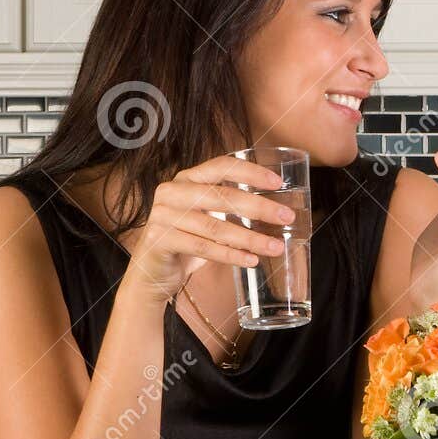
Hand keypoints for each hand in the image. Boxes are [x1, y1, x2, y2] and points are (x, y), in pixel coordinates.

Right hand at [123, 154, 293, 303]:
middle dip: (259, 208)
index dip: (250, 172)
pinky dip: (231, 256)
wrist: (151, 272)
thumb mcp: (207, 217)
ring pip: (215, 227)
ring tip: (275, 247)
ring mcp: (162, 215)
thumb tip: (276, 211)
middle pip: (223, 196)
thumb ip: (230, 208)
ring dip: (250, 238)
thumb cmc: (187, 241)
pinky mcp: (159, 239)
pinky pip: (203, 248)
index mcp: (186, 179)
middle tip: (286, 217)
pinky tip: (252, 260)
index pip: (221, 166)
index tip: (277, 182)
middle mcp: (172, 191)